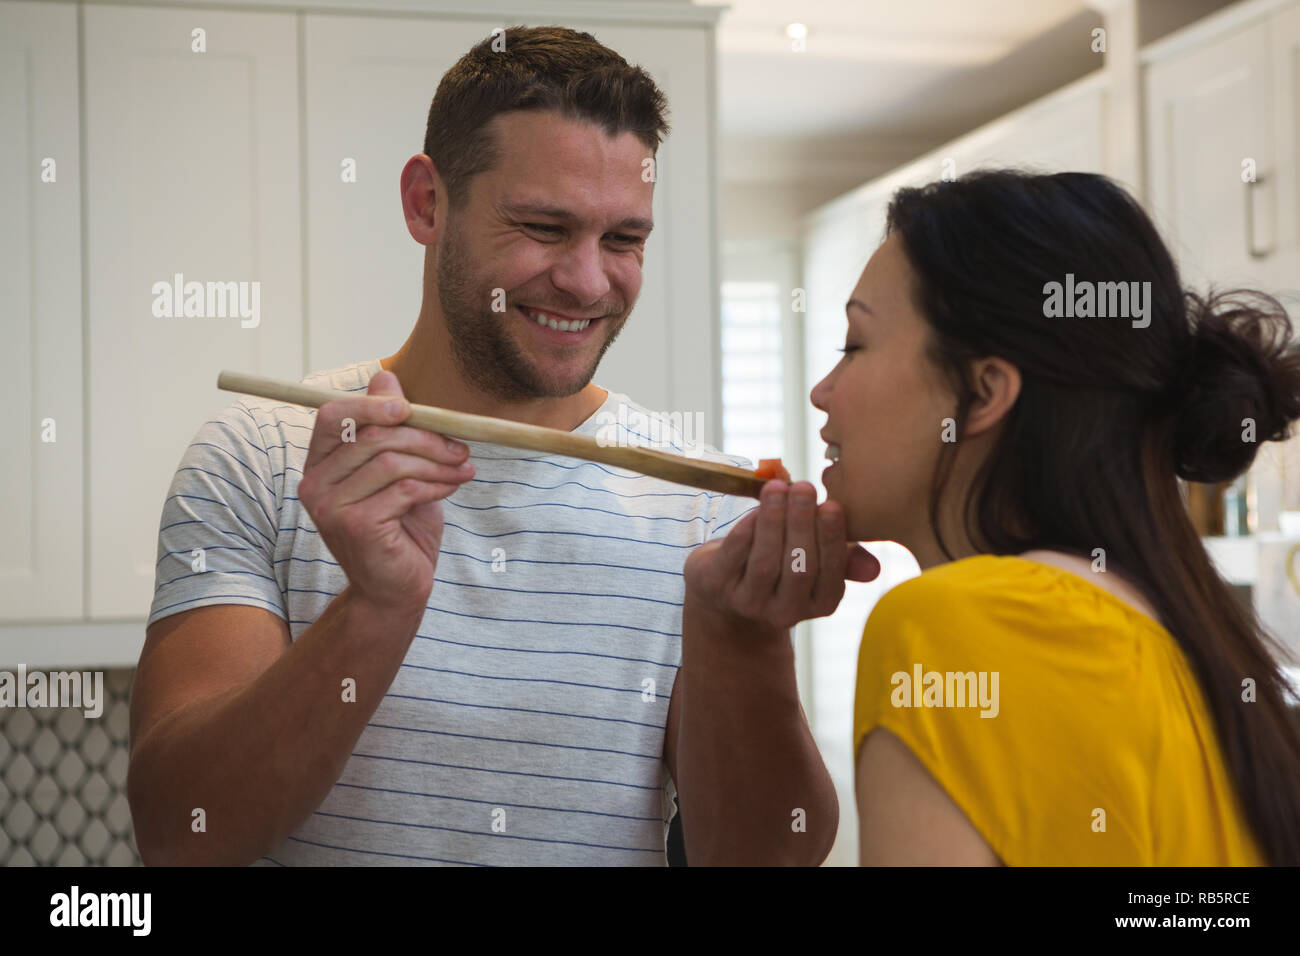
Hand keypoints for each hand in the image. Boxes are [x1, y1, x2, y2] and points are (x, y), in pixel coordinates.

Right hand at [296, 370, 474, 612]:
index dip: (371, 405)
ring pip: (393, 462)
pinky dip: (436, 484)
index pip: (332, 416)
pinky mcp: (355, 525)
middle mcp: (315, 483)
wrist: (395, 589)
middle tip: (460, 447)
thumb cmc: (398, 528)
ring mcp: (330, 506)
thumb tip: (386, 376)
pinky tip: (452, 487)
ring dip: (437, 462)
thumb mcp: (398, 472)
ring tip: (463, 469)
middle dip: (426, 437)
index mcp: (320, 465)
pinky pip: (404, 489)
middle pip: (373, 437)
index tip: (412, 410)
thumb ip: (390, 429)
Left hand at [684, 480, 880, 632]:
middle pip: (799, 568)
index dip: (832, 540)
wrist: (727, 588)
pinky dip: (745, 530)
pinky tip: (754, 507)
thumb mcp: (817, 559)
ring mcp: (748, 604)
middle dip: (802, 524)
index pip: (831, 576)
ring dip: (773, 521)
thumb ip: (845, 556)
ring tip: (777, 487)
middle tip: (804, 487)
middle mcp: (786, 612)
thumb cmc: (783, 561)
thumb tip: (873, 569)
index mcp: (819, 603)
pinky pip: (733, 557)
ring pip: (765, 562)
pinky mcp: (716, 588)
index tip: (832, 505)